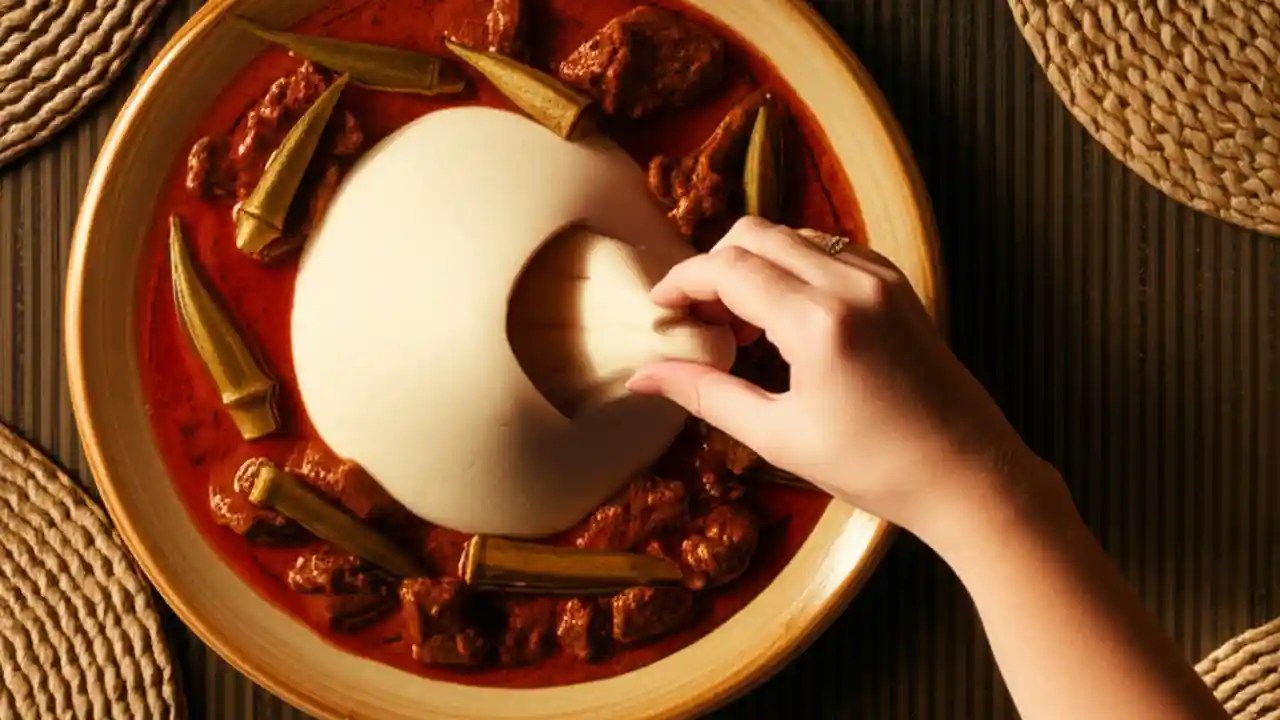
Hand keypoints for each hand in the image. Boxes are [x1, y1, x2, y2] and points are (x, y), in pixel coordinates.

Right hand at [627, 217, 1052, 536]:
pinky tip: (785, 322)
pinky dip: (792, 269)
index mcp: (818, 322)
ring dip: (752, 266)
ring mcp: (879, 276)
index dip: (682, 281)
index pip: (727, 269)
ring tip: (741, 329)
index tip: (659, 309)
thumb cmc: (874, 467)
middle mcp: (850, 282)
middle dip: (713, 267)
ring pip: (791, 236)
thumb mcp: (779, 437)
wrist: (968, 473)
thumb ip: (706, 394)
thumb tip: (641, 377)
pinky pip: (826, 250)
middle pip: (754, 234)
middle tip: (698, 319)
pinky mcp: (896, 282)